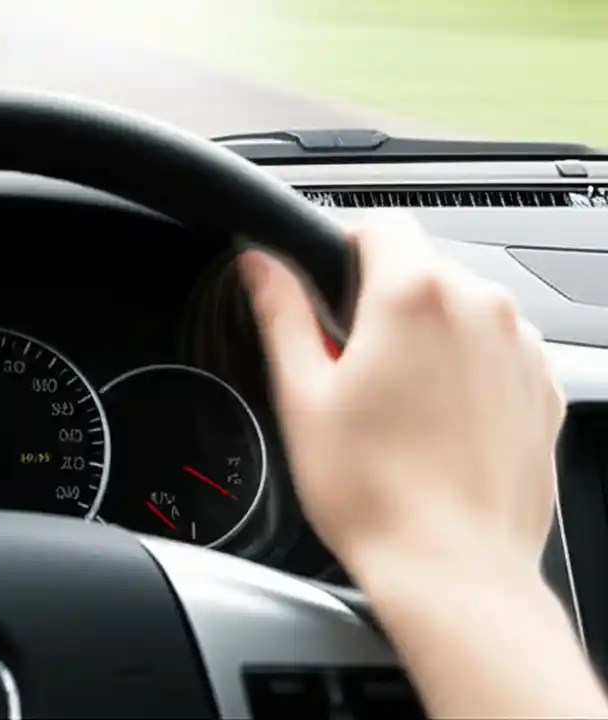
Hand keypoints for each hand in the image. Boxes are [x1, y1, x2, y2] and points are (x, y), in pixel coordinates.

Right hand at [239, 213, 562, 581]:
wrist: (450, 568)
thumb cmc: (374, 492)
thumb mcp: (301, 394)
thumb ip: (280, 312)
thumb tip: (260, 263)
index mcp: (414, 296)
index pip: (379, 224)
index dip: (343, 250)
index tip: (328, 290)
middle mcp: (480, 307)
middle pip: (422, 268)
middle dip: (383, 303)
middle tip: (350, 367)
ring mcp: (521, 348)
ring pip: (461, 311)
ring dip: (427, 337)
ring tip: (395, 407)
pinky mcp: (543, 388)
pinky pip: (495, 352)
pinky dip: (465, 372)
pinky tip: (434, 425)